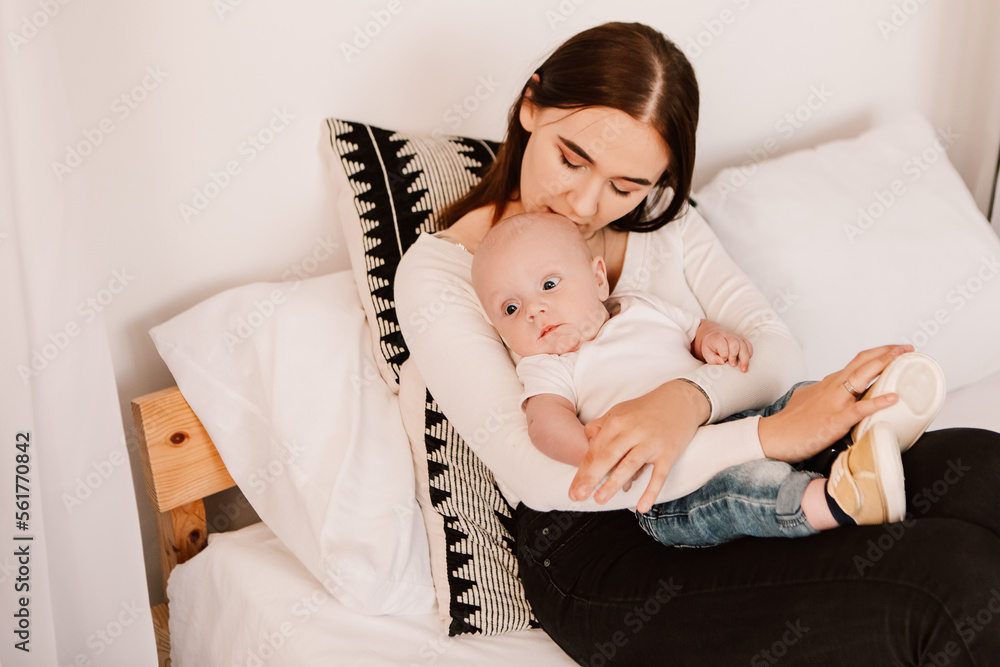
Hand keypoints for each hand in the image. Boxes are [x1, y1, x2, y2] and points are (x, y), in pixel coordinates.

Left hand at [570, 379, 709, 512]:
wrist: (680, 400)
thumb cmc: (645, 409)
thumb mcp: (619, 411)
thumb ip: (600, 427)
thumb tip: (585, 443)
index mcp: (617, 422)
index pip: (596, 450)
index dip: (583, 470)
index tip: (573, 490)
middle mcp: (633, 431)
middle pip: (608, 456)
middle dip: (591, 477)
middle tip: (578, 495)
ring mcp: (651, 442)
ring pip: (630, 465)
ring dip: (614, 483)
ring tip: (599, 499)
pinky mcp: (669, 453)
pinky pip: (659, 475)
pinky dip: (651, 491)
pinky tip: (642, 507)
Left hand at [700, 326, 752, 372]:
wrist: (715, 337)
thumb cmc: (711, 347)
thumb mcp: (706, 353)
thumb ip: (712, 358)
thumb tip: (722, 362)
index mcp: (717, 337)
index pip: (722, 344)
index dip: (723, 354)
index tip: (723, 360)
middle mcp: (728, 336)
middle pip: (735, 344)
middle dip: (734, 356)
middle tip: (732, 365)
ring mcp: (737, 337)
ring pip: (744, 346)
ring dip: (744, 359)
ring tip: (743, 369)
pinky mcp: (743, 340)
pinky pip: (749, 347)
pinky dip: (749, 355)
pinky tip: (746, 362)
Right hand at [758, 344, 912, 462]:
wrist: (772, 435)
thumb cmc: (789, 422)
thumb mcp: (807, 399)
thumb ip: (822, 394)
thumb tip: (832, 395)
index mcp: (829, 383)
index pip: (857, 362)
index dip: (878, 354)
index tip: (895, 351)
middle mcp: (833, 387)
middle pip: (863, 362)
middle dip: (888, 353)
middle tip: (907, 349)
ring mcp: (834, 402)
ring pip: (862, 376)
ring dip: (885, 365)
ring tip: (905, 360)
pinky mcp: (835, 420)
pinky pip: (860, 408)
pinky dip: (878, 401)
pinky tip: (894, 398)